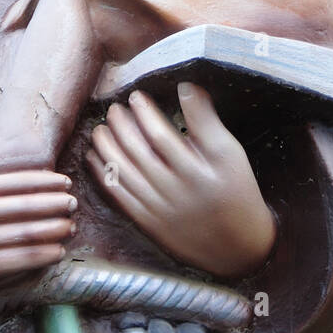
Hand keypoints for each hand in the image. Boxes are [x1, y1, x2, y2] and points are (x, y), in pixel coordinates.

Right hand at [0, 134, 76, 298]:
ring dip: (48, 230)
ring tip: (70, 225)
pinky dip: (34, 257)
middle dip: (49, 204)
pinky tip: (53, 252)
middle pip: (16, 208)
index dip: (39, 182)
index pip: (7, 184)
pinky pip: (7, 261)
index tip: (62, 181)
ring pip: (15, 235)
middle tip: (73, 201)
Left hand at [86, 83, 275, 277]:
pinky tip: (95, 157)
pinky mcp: (148, 224)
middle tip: (114, 108)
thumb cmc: (235, 190)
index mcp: (199, 172)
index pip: (163, 137)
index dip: (145, 113)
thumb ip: (207, 120)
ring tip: (100, 128)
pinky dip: (104, 175)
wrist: (237, 245)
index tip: (136, 96)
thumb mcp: (230, 153)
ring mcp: (159, 210)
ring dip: (106, 148)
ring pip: (124, 174)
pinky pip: (119, 196)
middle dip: (121, 127)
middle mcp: (177, 193)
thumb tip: (186, 87)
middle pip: (138, 154)